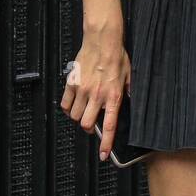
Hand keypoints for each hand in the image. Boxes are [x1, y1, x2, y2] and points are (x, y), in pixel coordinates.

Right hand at [60, 16, 129, 161]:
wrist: (102, 41)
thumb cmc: (117, 57)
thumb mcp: (129, 77)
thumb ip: (127, 92)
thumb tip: (128, 102)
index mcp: (113, 96)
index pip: (109, 126)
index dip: (106, 143)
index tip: (103, 155)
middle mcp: (97, 96)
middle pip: (86, 124)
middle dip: (89, 129)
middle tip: (92, 124)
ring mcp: (82, 90)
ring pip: (75, 116)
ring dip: (79, 117)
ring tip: (85, 111)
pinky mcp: (71, 83)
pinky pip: (66, 103)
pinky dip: (69, 108)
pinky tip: (75, 103)